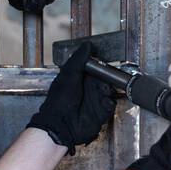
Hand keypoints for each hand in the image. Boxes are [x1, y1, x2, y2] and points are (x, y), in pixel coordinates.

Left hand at [26, 40, 117, 154]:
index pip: (96, 66)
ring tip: (102, 90)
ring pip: (110, 89)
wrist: (60, 124)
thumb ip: (78, 60)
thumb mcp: (68, 75)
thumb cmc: (59, 100)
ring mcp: (96, 99)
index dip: (102, 63)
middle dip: (109, 76)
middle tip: (105, 77)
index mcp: (81, 77)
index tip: (105, 59)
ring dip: (108, 89)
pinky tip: (103, 101)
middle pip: (107, 77)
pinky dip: (108, 102)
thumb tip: (87, 45)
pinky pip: (111, 104)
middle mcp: (89, 87)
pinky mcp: (101, 111)